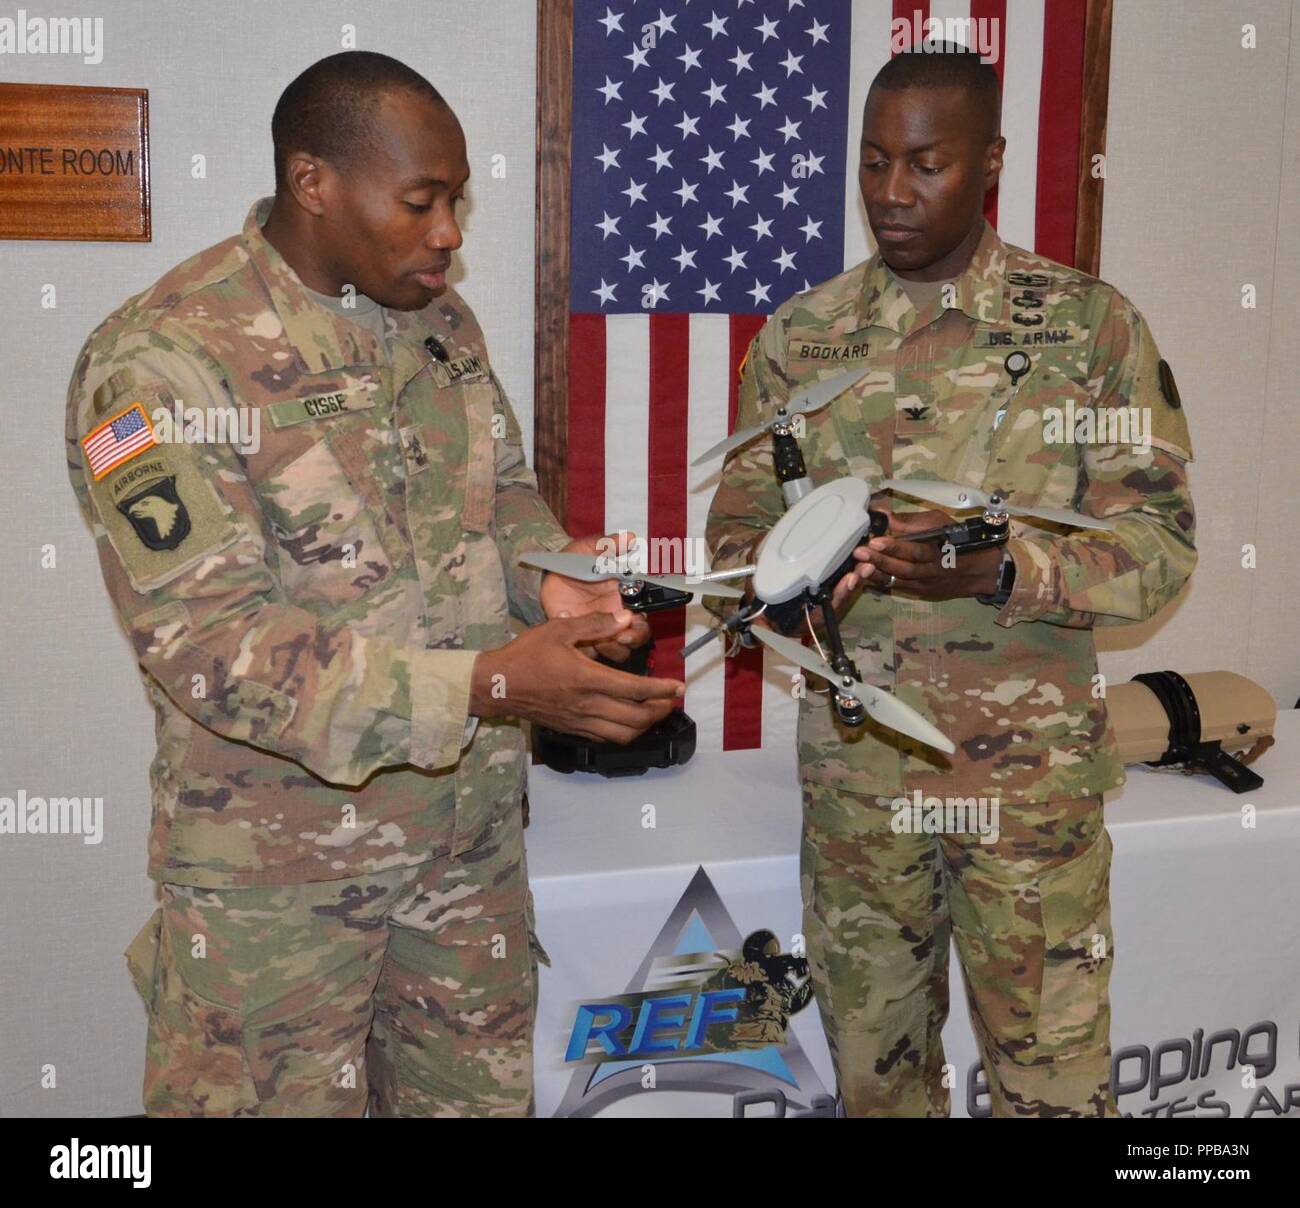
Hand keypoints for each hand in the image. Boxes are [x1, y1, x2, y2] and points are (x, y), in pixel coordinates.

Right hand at [471, 611, 684, 743]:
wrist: (497, 685)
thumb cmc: (526, 655)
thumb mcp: (559, 629)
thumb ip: (594, 624)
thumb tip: (625, 618)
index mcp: (587, 679)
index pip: (635, 690)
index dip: (662, 690)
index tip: (678, 686)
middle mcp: (587, 705)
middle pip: (636, 718)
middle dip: (660, 710)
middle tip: (671, 699)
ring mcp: (580, 721)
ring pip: (623, 734)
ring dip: (646, 726)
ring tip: (655, 712)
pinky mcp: (572, 729)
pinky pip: (606, 738)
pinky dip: (625, 733)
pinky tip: (629, 721)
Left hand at [540, 531, 651, 662]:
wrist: (546, 577)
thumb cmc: (572, 562)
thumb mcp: (588, 549)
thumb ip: (608, 544)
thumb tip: (630, 538)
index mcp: (625, 596)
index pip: (645, 616)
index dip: (642, 623)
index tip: (632, 619)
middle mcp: (616, 616)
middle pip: (637, 638)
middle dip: (632, 639)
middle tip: (618, 635)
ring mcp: (599, 629)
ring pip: (618, 651)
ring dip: (610, 646)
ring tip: (594, 636)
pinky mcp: (581, 638)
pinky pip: (589, 652)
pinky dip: (581, 644)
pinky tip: (566, 620)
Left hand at [831, 503, 1002, 605]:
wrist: (980, 570)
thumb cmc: (958, 540)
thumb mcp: (940, 523)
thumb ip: (912, 521)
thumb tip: (885, 515)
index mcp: (939, 552)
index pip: (915, 551)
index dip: (895, 547)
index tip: (875, 541)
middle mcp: (932, 572)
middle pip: (903, 568)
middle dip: (880, 561)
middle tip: (859, 553)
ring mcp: (926, 584)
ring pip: (898, 581)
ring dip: (877, 573)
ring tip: (858, 565)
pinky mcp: (921, 592)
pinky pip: (898, 587)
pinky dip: (881, 582)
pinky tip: (865, 575)